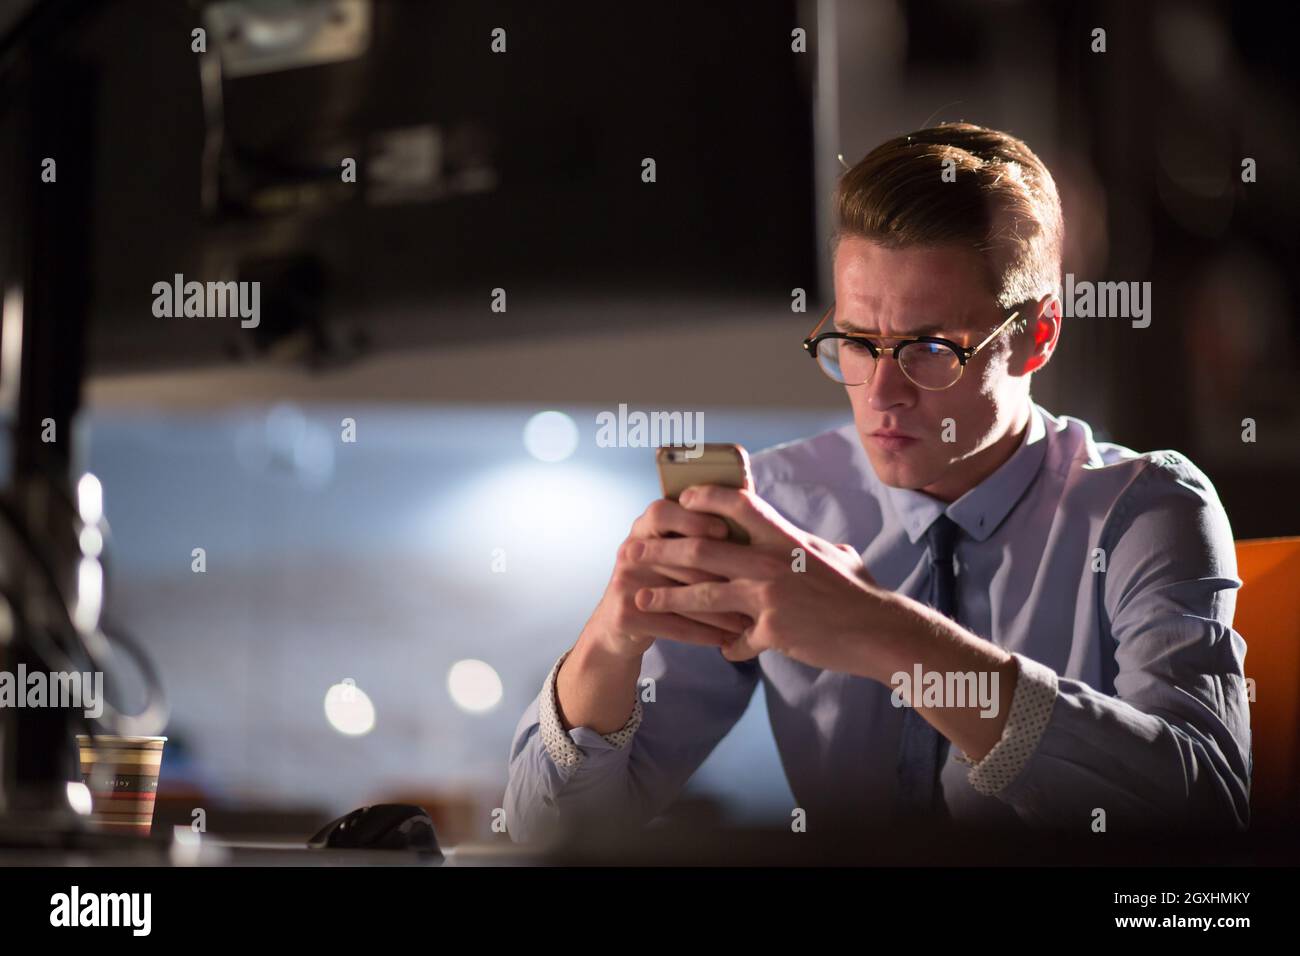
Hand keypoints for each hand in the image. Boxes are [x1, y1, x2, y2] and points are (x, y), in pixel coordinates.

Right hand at [580, 497, 754, 660]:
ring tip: (746, 621)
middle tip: (752, 584)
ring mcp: (623, 583)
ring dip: (718, 612)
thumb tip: (745, 492)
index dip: (692, 519)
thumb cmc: (663, 579)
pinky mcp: (623, 616)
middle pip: (675, 557)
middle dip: (717, 573)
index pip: (662, 512)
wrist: (620, 625)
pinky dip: (703, 634)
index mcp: (643, 528)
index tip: (724, 530)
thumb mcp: (671, 550)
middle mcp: (629, 551)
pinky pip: (673, 625)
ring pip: (680, 596)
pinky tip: (726, 639)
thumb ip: (698, 527)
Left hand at [629, 485, 898, 673]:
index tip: (679, 500)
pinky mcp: (772, 630)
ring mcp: (768, 596)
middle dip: (660, 551)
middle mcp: (770, 562)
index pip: (738, 504)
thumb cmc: (861, 593)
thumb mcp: (835, 555)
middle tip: (631, 552)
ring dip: (666, 598)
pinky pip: (737, 640)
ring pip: (703, 595)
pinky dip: (730, 647)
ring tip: (639, 601)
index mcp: (784, 538)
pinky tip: (721, 652)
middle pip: (701, 549)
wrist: (879, 632)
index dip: (705, 498)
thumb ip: (809, 545)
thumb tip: (805, 540)